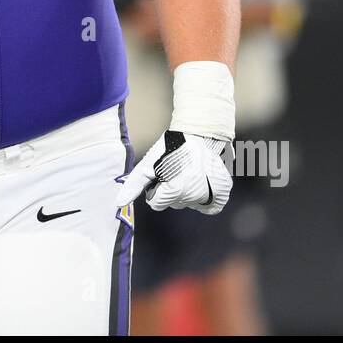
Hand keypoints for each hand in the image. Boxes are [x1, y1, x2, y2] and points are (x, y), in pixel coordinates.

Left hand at [115, 130, 232, 215]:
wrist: (200, 134)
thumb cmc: (171, 148)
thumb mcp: (148, 164)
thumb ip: (134, 185)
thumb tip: (118, 204)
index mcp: (175, 190)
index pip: (157, 204)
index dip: (155, 190)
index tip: (160, 176)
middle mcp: (194, 195)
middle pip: (174, 204)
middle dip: (170, 190)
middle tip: (175, 171)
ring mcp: (210, 194)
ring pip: (190, 204)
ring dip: (187, 193)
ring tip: (187, 173)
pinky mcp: (223, 191)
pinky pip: (211, 208)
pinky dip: (204, 200)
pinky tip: (199, 185)